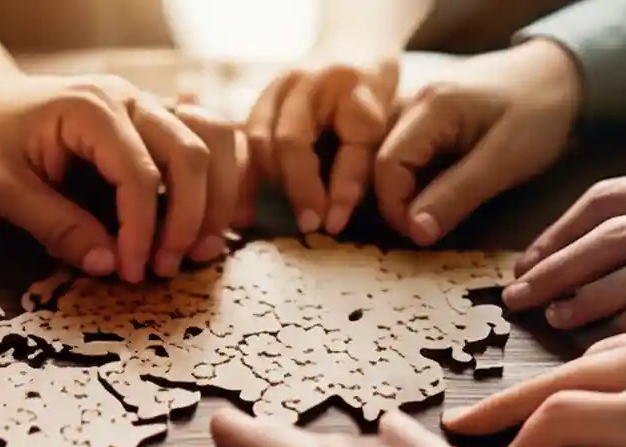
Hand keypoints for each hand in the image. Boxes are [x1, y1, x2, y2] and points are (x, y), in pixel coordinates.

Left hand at [0, 73, 243, 282]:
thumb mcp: (2, 188)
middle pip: (190, 154)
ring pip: (215, 140)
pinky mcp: (160, 122)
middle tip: (165, 268)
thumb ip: (55, 226)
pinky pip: (213, 139)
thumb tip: (108, 265)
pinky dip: (224, 180)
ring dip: (217, 198)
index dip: (142, 231)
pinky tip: (215, 222)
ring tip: (201, 250)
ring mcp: (151, 106)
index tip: (131, 272)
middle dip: (188, 219)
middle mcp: (131, 99)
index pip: (138, 174)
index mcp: (90, 108)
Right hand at [246, 59, 399, 235]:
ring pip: (258, 142)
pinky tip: (265, 195)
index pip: (338, 142)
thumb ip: (357, 170)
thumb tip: (333, 221)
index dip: (334, 186)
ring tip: (292, 208)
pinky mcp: (258, 98)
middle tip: (308, 223)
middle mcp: (303, 80)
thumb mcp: (380, 125)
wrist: (352, 44)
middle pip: (284, 142)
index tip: (331, 223)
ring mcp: (275, 85)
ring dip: (273, 181)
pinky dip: (255, 171)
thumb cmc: (372, 91)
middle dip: (296, 188)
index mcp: (345, 82)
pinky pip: (245, 140)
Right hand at [375, 39, 579, 244]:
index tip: (419, 234)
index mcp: (430, 105)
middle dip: (392, 201)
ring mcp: (414, 106)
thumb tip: (415, 232)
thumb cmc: (540, 112)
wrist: (559, 73)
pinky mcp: (422, 117)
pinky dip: (410, 179)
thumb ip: (456, 195)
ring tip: (425, 214)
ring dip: (399, 192)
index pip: (388, 164)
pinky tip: (430, 193)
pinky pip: (401, 152)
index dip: (396, 206)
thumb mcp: (504, 160)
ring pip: (385, 157)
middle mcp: (411, 101)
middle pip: (377, 159)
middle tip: (420, 230)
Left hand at [445, 325, 625, 446]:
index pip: (594, 353)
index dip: (546, 383)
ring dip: (503, 418)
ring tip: (470, 438)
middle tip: (464, 417)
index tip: (511, 404)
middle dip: (506, 395)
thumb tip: (619, 403)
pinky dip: (527, 444)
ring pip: (550, 388)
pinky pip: (560, 422)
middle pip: (562, 366)